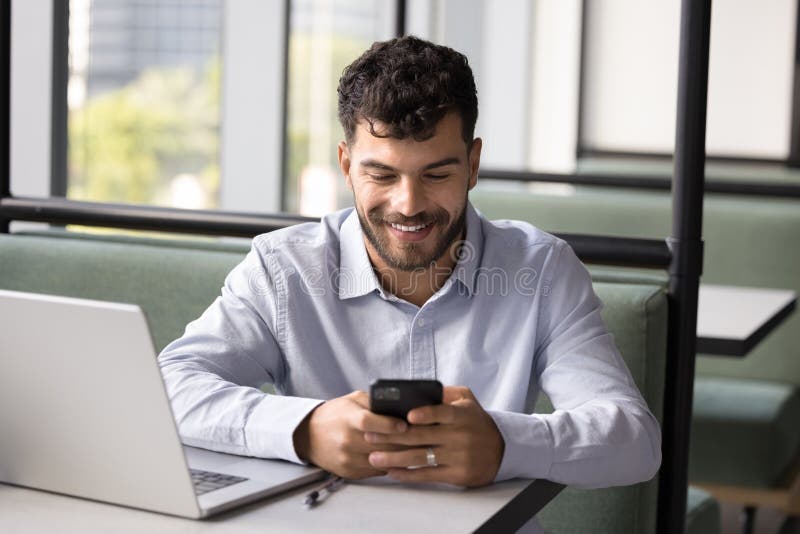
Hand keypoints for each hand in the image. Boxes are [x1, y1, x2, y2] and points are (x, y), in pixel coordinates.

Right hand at [293, 390, 408, 479]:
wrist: (308, 435)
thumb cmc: (335, 414)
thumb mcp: (352, 400)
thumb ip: (374, 402)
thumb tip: (401, 406)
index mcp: (348, 419)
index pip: (370, 422)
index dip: (390, 424)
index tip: (406, 424)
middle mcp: (347, 440)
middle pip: (381, 444)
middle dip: (404, 441)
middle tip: (421, 437)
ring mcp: (348, 458)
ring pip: (381, 460)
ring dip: (400, 456)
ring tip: (416, 449)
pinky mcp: (349, 472)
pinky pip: (376, 471)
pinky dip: (389, 465)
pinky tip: (400, 459)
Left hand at [364, 386, 503, 486]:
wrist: (500, 450)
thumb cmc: (475, 421)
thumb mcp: (467, 400)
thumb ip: (445, 393)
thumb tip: (419, 389)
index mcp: (461, 415)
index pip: (442, 413)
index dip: (425, 414)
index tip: (407, 415)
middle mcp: (460, 436)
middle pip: (422, 437)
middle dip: (392, 436)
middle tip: (370, 436)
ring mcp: (458, 457)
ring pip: (421, 458)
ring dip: (394, 458)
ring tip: (374, 457)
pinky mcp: (457, 475)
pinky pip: (428, 475)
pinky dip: (408, 474)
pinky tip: (392, 472)